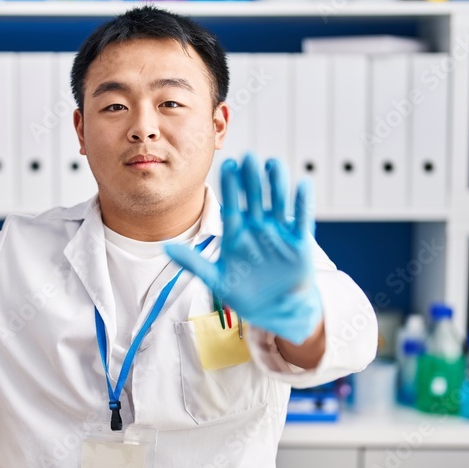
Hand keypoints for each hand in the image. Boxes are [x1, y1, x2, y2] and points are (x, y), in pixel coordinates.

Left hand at [165, 153, 321, 344]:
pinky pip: (301, 220)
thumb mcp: (216, 279)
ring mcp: (278, 234)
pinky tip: (303, 185)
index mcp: (236, 234)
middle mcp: (257, 228)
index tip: (228, 165)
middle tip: (248, 157)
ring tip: (273, 164)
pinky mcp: (299, 244)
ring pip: (277, 203)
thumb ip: (193, 262)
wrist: (275, 311)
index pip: (232, 205)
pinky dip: (302, 204)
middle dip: (251, 179)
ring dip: (276, 184)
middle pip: (254, 198)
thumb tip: (165, 248)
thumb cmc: (246, 294)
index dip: (230, 186)